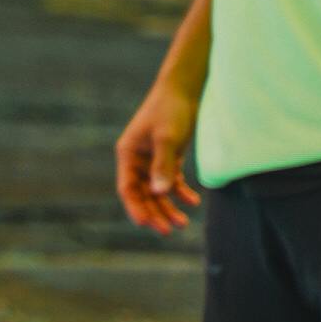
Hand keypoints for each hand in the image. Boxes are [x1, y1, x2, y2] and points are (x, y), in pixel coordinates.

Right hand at [114, 76, 201, 233]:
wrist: (184, 90)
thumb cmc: (170, 111)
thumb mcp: (167, 138)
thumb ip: (163, 166)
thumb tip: (159, 193)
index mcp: (128, 154)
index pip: (127, 188)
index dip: (135, 207)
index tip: (146, 224)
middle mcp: (137, 160)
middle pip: (142, 194)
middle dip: (155, 212)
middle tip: (168, 231)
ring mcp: (153, 160)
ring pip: (158, 191)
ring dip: (169, 207)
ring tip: (183, 223)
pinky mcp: (168, 157)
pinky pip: (172, 182)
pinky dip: (181, 192)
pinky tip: (193, 201)